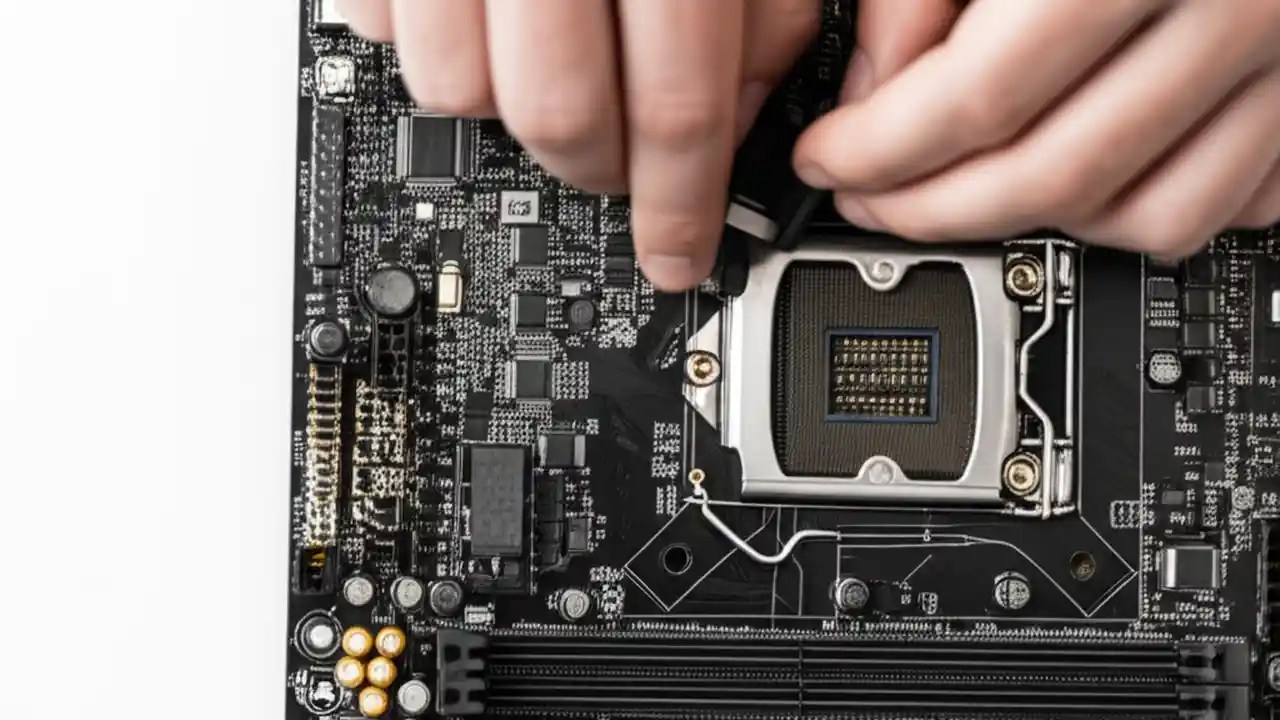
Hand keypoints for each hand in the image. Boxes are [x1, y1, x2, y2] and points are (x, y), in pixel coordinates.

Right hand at [338, 0, 818, 290]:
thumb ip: (771, 13)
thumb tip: (746, 123)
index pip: (680, 109)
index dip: (683, 206)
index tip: (676, 260)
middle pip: (563, 122)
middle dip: (599, 170)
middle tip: (617, 157)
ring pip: (458, 91)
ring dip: (506, 107)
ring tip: (543, 60)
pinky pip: (382, 37)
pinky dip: (428, 49)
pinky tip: (475, 17)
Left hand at [796, 0, 1279, 257]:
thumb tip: (872, 95)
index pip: (983, 94)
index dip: (880, 147)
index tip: (829, 157)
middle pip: (1054, 172)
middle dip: (932, 209)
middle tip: (872, 198)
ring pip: (1142, 212)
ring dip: (1027, 224)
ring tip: (957, 193)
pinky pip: (1225, 202)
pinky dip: (1134, 213)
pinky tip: (1072, 179)